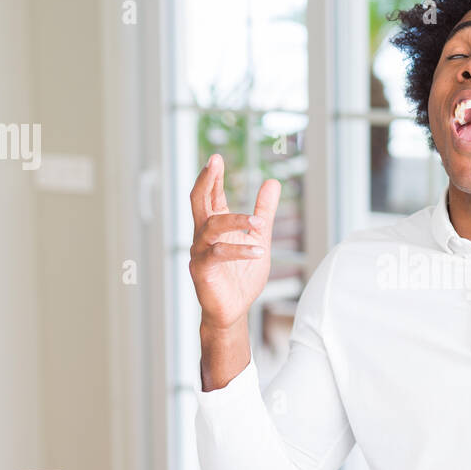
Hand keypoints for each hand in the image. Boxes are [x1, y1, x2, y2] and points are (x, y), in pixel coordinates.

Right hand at [188, 155, 279, 330]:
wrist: (234, 311)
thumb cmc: (242, 277)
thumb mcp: (259, 239)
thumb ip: (264, 213)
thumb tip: (272, 182)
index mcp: (215, 227)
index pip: (211, 196)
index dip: (212, 177)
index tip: (217, 158)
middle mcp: (203, 236)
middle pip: (198, 201)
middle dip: (206, 181)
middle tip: (214, 162)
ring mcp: (199, 252)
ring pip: (212, 227)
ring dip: (237, 221)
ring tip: (259, 224)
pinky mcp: (202, 270)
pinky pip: (218, 254)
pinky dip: (239, 250)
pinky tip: (257, 251)